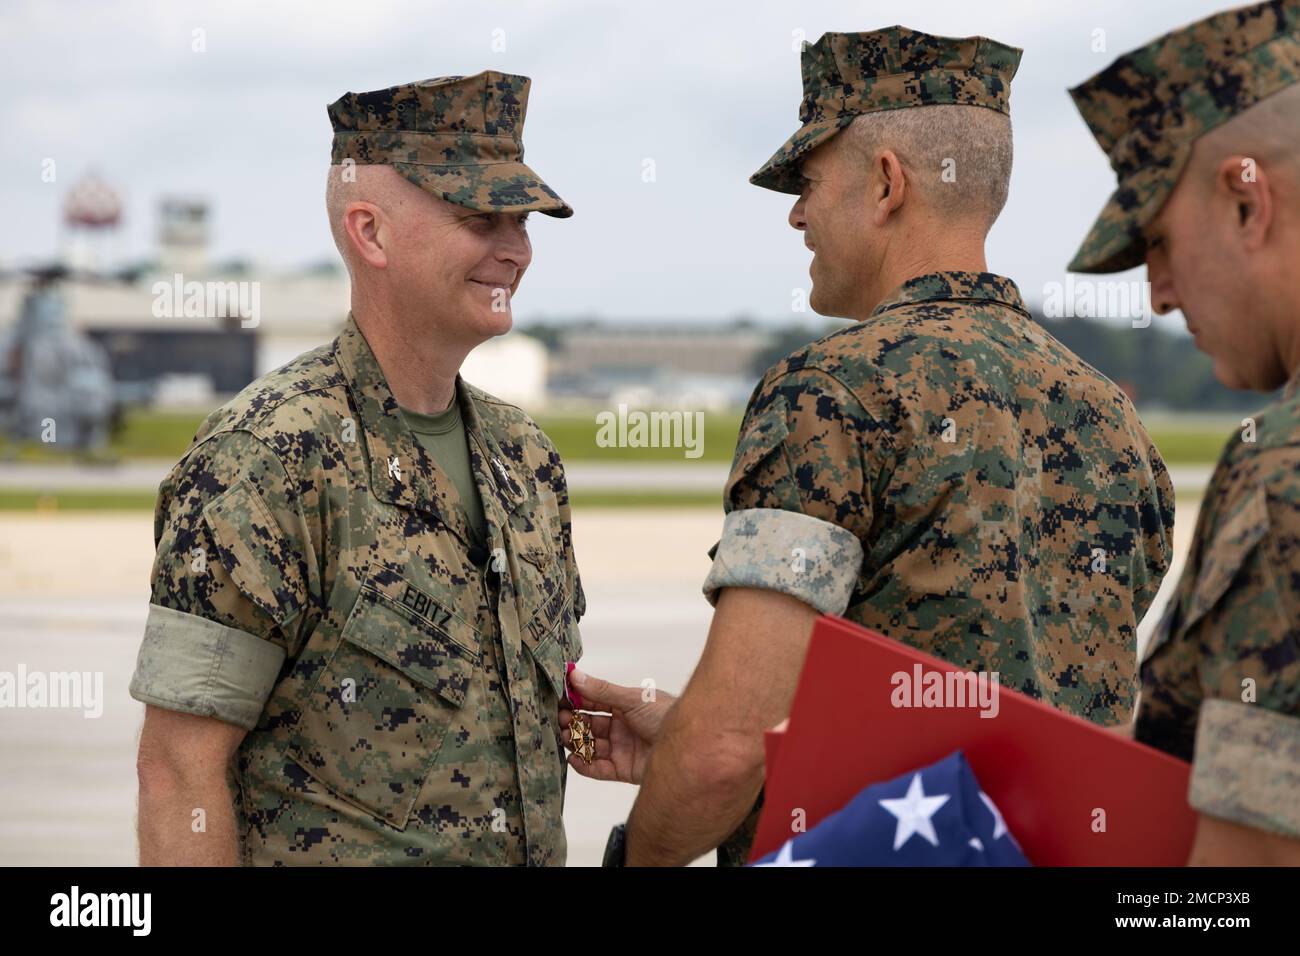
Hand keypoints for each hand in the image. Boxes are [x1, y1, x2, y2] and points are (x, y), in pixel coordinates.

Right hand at [559, 668, 675, 784]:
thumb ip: (602, 690)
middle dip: (573, 722)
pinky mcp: (623, 769)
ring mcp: (621, 748)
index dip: (576, 700)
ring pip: (591, 746)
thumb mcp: (632, 699)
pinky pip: (598, 768)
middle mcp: (621, 727)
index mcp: (624, 706)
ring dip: (575, 741)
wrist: (688, 748)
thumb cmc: (665, 715)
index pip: (593, 702)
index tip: (557, 697)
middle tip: (559, 719)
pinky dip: (584, 765)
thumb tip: (574, 675)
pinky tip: (573, 758)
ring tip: (565, 736)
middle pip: (589, 725)